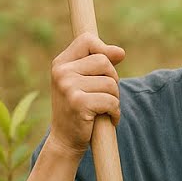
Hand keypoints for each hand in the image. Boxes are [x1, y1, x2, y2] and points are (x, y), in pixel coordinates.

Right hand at [47, 32, 125, 156]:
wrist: (65, 139)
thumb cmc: (79, 109)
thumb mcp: (84, 83)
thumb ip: (98, 65)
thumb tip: (120, 52)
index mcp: (61, 63)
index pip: (87, 40)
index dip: (104, 49)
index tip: (110, 66)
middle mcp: (61, 72)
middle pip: (105, 63)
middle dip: (113, 81)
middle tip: (105, 96)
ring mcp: (68, 86)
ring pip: (111, 84)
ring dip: (115, 99)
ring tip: (104, 109)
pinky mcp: (78, 102)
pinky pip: (111, 101)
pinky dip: (115, 113)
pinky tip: (108, 119)